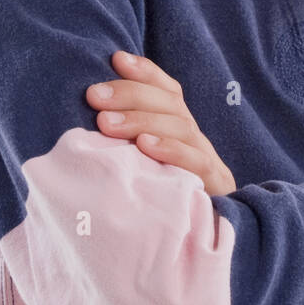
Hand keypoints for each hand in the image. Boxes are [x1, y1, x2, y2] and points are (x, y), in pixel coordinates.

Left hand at [86, 50, 236, 195]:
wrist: (199, 245)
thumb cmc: (156, 201)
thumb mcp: (138, 165)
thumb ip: (122, 140)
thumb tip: (89, 114)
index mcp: (178, 129)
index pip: (168, 90)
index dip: (145, 71)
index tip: (116, 59)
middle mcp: (194, 139)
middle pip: (170, 104)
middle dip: (131, 94)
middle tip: (94, 96)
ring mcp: (207, 161)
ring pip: (181, 127)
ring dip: (142, 120)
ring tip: (107, 123)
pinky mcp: (214, 186)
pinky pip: (196, 163)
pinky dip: (171, 150)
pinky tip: (145, 147)